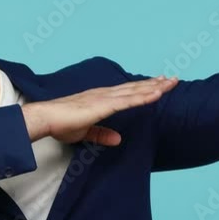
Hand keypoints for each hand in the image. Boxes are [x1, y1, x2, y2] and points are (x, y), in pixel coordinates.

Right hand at [21, 76, 178, 145]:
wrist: (46, 118)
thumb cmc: (60, 124)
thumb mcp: (85, 132)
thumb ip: (102, 134)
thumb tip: (118, 140)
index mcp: (101, 99)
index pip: (127, 92)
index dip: (143, 88)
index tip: (159, 84)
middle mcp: (105, 94)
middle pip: (135, 87)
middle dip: (155, 83)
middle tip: (172, 79)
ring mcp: (105, 98)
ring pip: (135, 91)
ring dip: (154, 87)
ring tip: (171, 83)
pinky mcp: (104, 105)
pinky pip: (129, 101)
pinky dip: (144, 97)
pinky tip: (156, 94)